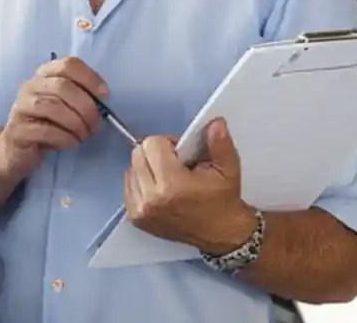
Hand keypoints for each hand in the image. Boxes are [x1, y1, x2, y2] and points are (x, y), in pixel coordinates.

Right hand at [0, 56, 107, 177]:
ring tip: (84, 136)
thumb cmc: (47, 125)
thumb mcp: (65, 106)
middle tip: (95, 124)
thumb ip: (81, 96)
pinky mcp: (18, 130)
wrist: (17, 150)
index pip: (68, 64)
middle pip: (63, 86)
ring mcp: (21, 107)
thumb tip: (103, 98)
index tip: (105, 95)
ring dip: (77, 124)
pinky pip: (47, 131)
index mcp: (45, 75)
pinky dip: (65, 138)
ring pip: (54, 108)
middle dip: (86, 107)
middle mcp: (31, 86)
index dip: (90, 77)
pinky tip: (70, 143)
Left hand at [123, 118, 255, 254]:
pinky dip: (141, 182)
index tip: (182, 154)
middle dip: (155, 153)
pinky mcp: (136, 218)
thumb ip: (219, 142)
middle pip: (138, 154)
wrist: (220, 233)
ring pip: (131, 169)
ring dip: (147, 168)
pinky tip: (159, 188)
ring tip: (167, 177)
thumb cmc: (222, 200)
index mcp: (172, 185)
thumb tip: (214, 122)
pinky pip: (128, 186)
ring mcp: (141, 210)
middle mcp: (151, 199)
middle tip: (175, 164)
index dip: (169, 143)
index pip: (152, 144)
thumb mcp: (228, 168)